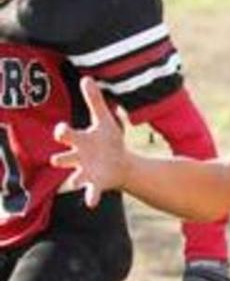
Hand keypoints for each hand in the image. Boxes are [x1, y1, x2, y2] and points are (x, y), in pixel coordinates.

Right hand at [51, 75, 128, 205]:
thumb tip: (87, 78)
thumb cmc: (108, 140)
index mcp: (80, 141)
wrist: (121, 164)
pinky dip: (90, 197)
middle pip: (64, 158)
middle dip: (61, 158)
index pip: (66, 135)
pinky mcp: (96, 184)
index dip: (62, 132)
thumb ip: (95, 101)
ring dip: (74, 180)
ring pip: (75, 178)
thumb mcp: (104, 120)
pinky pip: (91, 193)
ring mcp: (86, 173)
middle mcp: (78, 158)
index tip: (61, 130)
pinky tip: (90, 202)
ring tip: (73, 183)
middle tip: (57, 160)